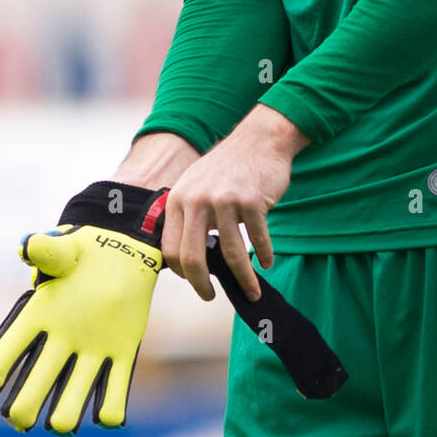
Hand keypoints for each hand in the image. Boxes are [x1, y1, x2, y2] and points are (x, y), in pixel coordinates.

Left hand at [161, 105, 308, 302]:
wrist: (259, 139)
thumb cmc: (228, 168)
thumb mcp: (196, 185)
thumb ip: (187, 217)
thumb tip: (186, 262)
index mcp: (179, 199)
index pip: (170, 249)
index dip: (182, 273)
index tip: (197, 281)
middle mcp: (197, 200)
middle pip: (193, 258)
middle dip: (202, 285)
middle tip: (211, 296)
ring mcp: (225, 199)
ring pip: (230, 254)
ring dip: (244, 279)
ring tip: (252, 291)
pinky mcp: (252, 200)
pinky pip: (257, 239)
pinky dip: (264, 255)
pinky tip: (266, 262)